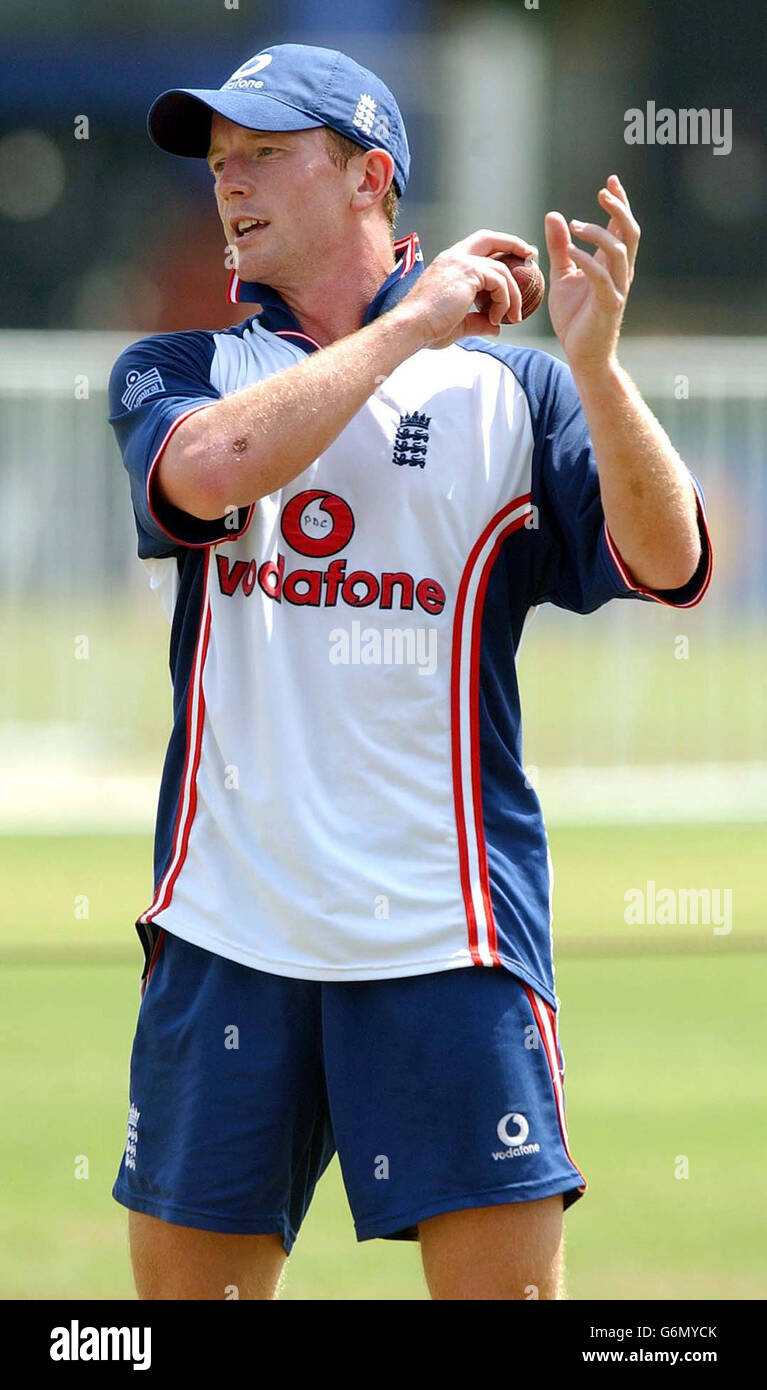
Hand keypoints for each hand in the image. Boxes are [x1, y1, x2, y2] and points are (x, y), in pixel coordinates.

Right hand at [400, 229, 538, 348]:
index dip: (498, 248)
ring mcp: (461, 262)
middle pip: (490, 238)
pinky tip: (497, 318)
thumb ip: (478, 321)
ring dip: (512, 294)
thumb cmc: (427, 328)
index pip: (477, 246)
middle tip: (531, 256)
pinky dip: (504, 301)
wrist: (411, 328)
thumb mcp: (458, 324)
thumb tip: (496, 327)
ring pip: (501, 269)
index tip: (517, 257)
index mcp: (448, 264)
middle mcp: (454, 257)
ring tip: (513, 317)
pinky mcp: (468, 272)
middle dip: (514, 244)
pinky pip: (500, 282)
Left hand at [544, 174, 639, 375]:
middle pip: (629, 233)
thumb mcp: (562, 277)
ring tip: (576, 224)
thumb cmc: (576, 318)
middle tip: (603, 191)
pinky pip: (601, 277)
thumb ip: (560, 248)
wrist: (582, 355)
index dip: (620, 203)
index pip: (621, 227)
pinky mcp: (608, 305)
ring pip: (618, 251)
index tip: (611, 181)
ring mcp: (616, 288)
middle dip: (620, 209)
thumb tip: (554, 215)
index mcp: (610, 264)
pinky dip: (586, 260)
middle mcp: (619, 273)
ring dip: (599, 233)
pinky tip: (571, 250)